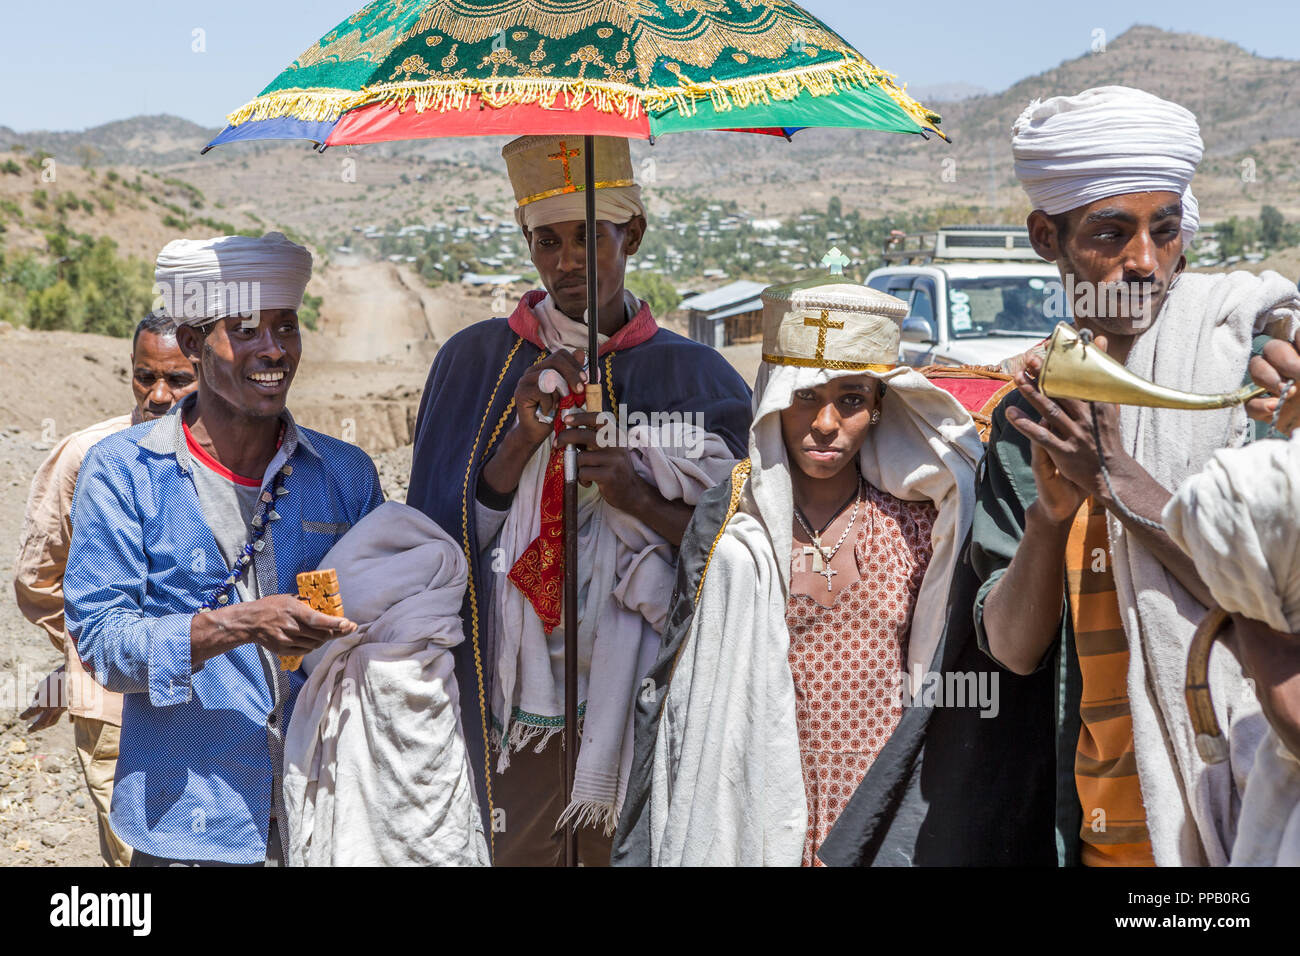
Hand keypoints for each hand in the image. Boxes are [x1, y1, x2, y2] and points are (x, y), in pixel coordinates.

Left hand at [19, 667, 66, 731]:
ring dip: (44, 726)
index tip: (21, 718)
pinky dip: (51, 720)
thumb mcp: (43, 685)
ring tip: (38, 728)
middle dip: (34, 728)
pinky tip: (48, 720)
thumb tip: (34, 704)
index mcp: (44, 702)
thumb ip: (37, 696)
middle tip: (28, 731)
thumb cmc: (57, 677)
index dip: (24, 716)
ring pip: (52, 721)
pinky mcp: (68, 707)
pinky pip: (58, 716)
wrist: (76, 674)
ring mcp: (62, 708)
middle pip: (42, 722)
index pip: (31, 713)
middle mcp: (53, 708)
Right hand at [193, 594, 356, 665]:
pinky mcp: (284, 649)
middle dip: (336, 632)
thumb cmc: (272, 607)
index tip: (348, 624)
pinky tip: (312, 638)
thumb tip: (327, 604)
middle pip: (321, 634)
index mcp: (294, 611)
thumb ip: (307, 603)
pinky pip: (306, 650)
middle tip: (346, 627)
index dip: (335, 623)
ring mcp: (287, 640)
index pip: (318, 619)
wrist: (250, 622)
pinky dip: (313, 645)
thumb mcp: (289, 598)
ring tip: (326, 632)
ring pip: (316, 644)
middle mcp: (292, 627)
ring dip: (324, 638)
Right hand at [511, 348, 587, 448]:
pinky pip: (541, 392)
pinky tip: (547, 412)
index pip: (560, 355)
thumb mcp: (569, 393)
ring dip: (559, 394)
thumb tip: (581, 353)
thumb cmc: (554, 413)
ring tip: (558, 405)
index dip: (575, 364)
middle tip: (580, 390)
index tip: (585, 379)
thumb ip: (574, 375)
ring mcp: (525, 381)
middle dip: (572, 375)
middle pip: (556, 361)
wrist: (536, 433)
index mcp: (544, 368)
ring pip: (549, 376)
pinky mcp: (520, 393)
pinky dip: (549, 404)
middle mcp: (533, 371)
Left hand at [556, 409, 648, 512]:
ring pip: (581, 457)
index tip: (566, 420)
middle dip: (566, 438)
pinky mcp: (609, 475)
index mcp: (617, 435)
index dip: (581, 417)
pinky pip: (583, 473)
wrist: (632, 492)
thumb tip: (569, 429)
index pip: (599, 419)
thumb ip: (594, 439)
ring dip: (577, 467)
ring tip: (585, 473)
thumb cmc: (614, 469)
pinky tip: (589, 482)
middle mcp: (617, 444)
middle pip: (585, 435)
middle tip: (557, 443)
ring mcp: (614, 460)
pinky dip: (582, 479)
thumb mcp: (609, 449)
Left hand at [1004, 345, 1126, 504]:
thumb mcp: (1110, 405)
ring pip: (1050, 410)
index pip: (1079, 381)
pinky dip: (1025, 425)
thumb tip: (1101, 340)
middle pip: (1062, 392)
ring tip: (1017, 378)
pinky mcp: (1064, 452)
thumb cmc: (1106, 436)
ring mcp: (1076, 436)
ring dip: (1032, 393)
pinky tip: (1010, 414)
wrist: (1111, 474)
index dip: (1062, 365)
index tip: (1047, 350)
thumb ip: (1103, 375)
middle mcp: (1088, 418)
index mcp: (1100, 405)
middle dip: (1043, 374)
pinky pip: (1042, 436)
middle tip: (1027, 359)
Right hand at [1246, 336, 1299, 435]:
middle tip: (1297, 375)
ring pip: (1256, 369)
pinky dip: (1259, 405)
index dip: (1299, 339)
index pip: (1298, 335)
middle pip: (1272, 348)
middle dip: (1283, 360)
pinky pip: (1249, 402)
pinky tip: (1275, 408)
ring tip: (1286, 393)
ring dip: (1267, 378)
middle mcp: (1293, 369)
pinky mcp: (1268, 411)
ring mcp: (1278, 389)